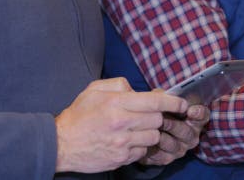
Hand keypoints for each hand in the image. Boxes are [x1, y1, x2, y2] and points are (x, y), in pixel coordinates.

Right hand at [54, 78, 188, 173]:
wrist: (62, 143)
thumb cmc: (79, 115)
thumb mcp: (94, 89)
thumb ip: (119, 85)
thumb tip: (137, 90)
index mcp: (116, 103)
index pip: (155, 101)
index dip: (173, 102)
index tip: (181, 103)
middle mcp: (122, 123)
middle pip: (157, 119)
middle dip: (157, 116)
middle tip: (148, 114)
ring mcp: (122, 143)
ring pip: (153, 136)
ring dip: (150, 132)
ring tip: (137, 128)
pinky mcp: (121, 158)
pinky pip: (143, 151)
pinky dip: (140, 146)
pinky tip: (128, 140)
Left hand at [139, 104, 210, 165]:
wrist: (145, 129)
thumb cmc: (159, 111)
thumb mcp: (162, 100)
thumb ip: (165, 97)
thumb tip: (160, 95)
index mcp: (194, 119)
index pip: (202, 115)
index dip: (198, 113)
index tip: (191, 111)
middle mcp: (190, 136)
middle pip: (186, 132)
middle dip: (173, 125)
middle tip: (162, 120)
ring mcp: (179, 149)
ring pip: (173, 145)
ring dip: (162, 138)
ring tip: (151, 131)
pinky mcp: (166, 159)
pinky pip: (160, 156)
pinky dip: (152, 149)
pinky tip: (144, 142)